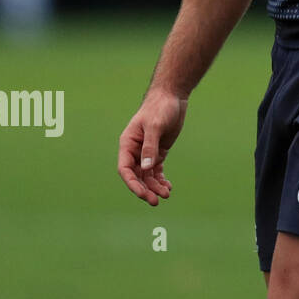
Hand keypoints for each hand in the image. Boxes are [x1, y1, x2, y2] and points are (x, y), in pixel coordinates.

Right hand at [118, 86, 187, 205]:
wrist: (172, 97)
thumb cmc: (160, 108)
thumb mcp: (155, 126)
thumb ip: (150, 147)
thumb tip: (146, 168)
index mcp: (128, 144)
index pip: (125, 169)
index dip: (132, 183)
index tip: (142, 194)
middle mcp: (135, 150)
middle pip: (137, 176)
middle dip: (145, 189)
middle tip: (155, 201)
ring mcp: (147, 152)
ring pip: (147, 175)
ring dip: (154, 187)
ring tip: (166, 195)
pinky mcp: (159, 152)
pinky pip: (157, 170)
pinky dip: (161, 180)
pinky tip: (168, 187)